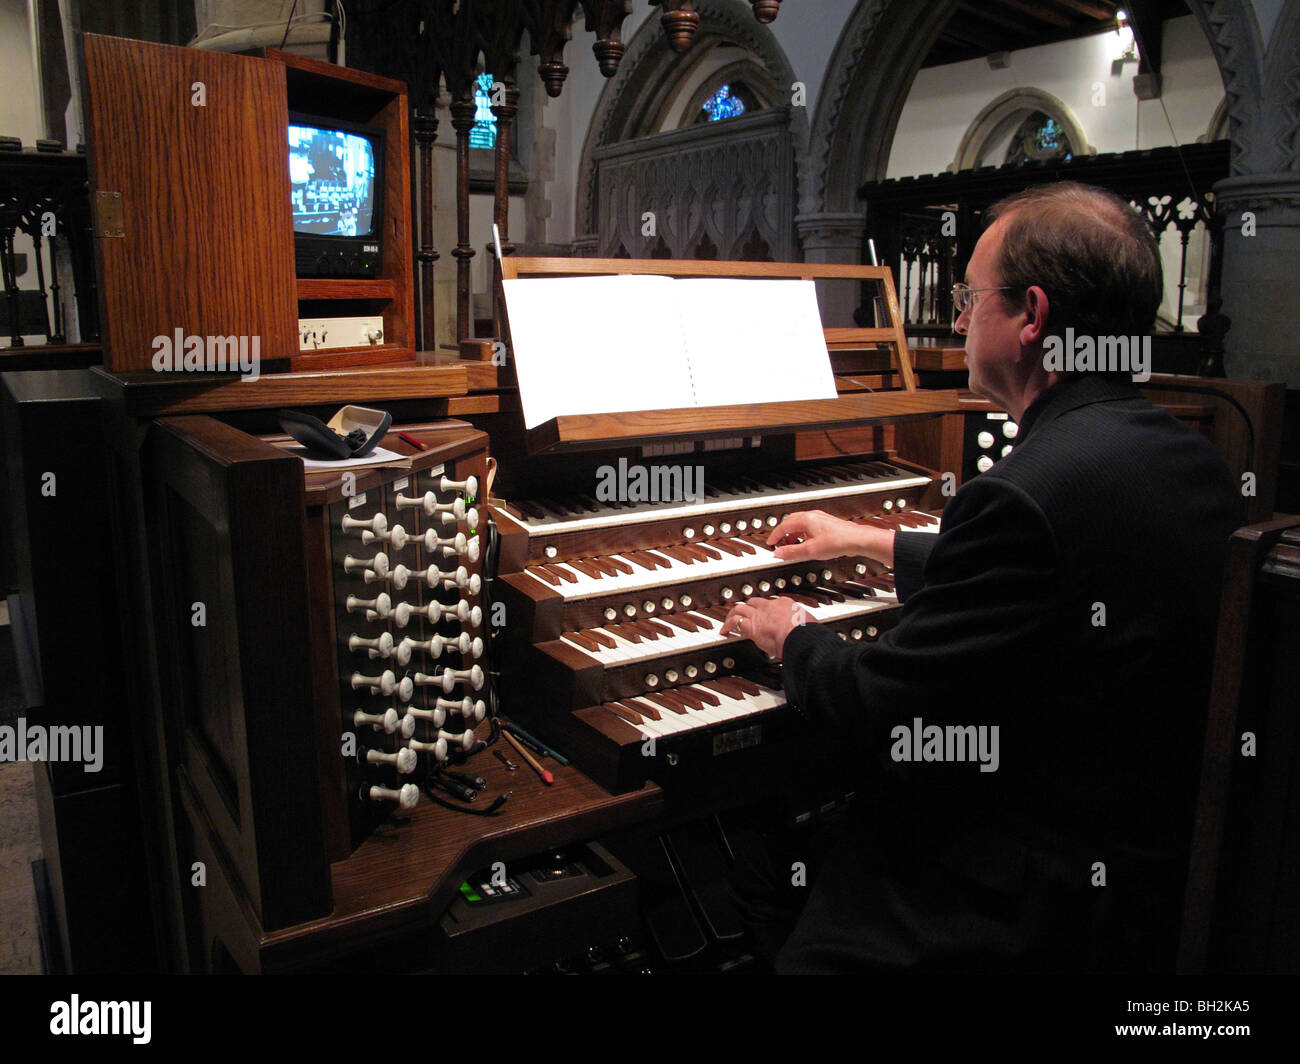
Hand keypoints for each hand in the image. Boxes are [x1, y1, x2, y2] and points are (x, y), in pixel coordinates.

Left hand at [721, 596, 813, 660]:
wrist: (802, 637)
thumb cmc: (807, 634)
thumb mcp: (808, 625)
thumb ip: (801, 625)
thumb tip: (803, 632)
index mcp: (786, 604)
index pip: (771, 603)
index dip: (765, 609)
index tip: (763, 614)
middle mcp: (771, 606)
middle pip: (753, 602)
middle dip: (747, 607)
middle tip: (743, 614)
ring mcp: (760, 615)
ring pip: (740, 608)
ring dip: (733, 614)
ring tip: (729, 621)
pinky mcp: (752, 626)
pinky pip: (734, 622)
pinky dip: (727, 626)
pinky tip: (724, 631)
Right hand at [767, 509, 894, 565]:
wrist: (857, 540)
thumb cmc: (838, 541)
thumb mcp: (810, 551)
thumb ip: (792, 552)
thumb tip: (779, 553)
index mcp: (805, 519)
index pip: (783, 526)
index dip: (775, 536)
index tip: (770, 543)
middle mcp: (812, 516)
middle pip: (791, 522)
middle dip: (783, 534)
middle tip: (779, 545)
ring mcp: (820, 518)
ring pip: (800, 525)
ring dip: (793, 535)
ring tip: (792, 547)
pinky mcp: (826, 524)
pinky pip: (809, 527)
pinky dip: (803, 535)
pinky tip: (806, 545)